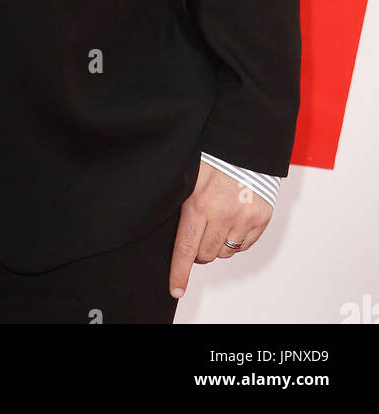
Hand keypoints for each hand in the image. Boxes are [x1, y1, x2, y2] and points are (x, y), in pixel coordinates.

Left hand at [168, 161, 272, 297]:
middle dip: (199, 250)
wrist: (246, 146)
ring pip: (225, 252)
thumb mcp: (189, 176)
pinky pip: (244, 245)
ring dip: (218, 244)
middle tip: (199, 232)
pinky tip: (233, 221)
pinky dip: (236, 240)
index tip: (176, 289)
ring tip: (217, 221)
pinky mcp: (261, 219)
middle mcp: (222, 214)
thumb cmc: (213, 159)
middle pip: (206, 254)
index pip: (185, 248)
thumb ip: (183, 204)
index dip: (179, 272)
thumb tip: (174, 233)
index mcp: (199, 204)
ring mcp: (244, 218)